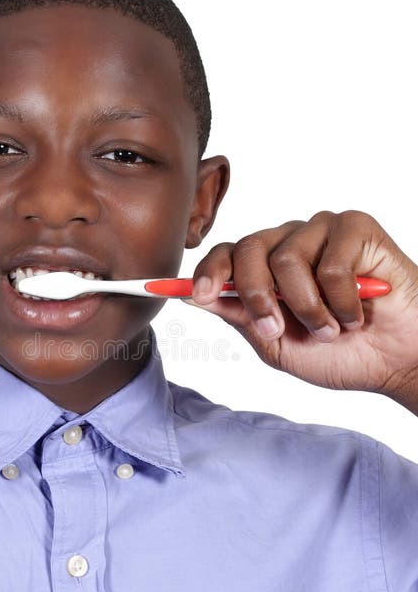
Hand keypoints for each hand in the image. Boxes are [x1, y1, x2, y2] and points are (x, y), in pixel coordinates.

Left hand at [186, 210, 417, 412]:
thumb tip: (196, 296)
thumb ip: (240, 317)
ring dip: (308, 310)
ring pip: (287, 260)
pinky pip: (330, 264)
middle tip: (277, 329)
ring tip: (330, 329)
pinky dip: (342, 303)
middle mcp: (291, 242)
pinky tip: (357, 314)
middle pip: (248, 248)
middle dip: (256, 297)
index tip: (200, 294)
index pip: (227, 254)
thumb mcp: (276, 344)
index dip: (209, 271)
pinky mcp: (356, 228)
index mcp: (266, 266)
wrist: (395, 363)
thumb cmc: (339, 353)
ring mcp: (322, 231)